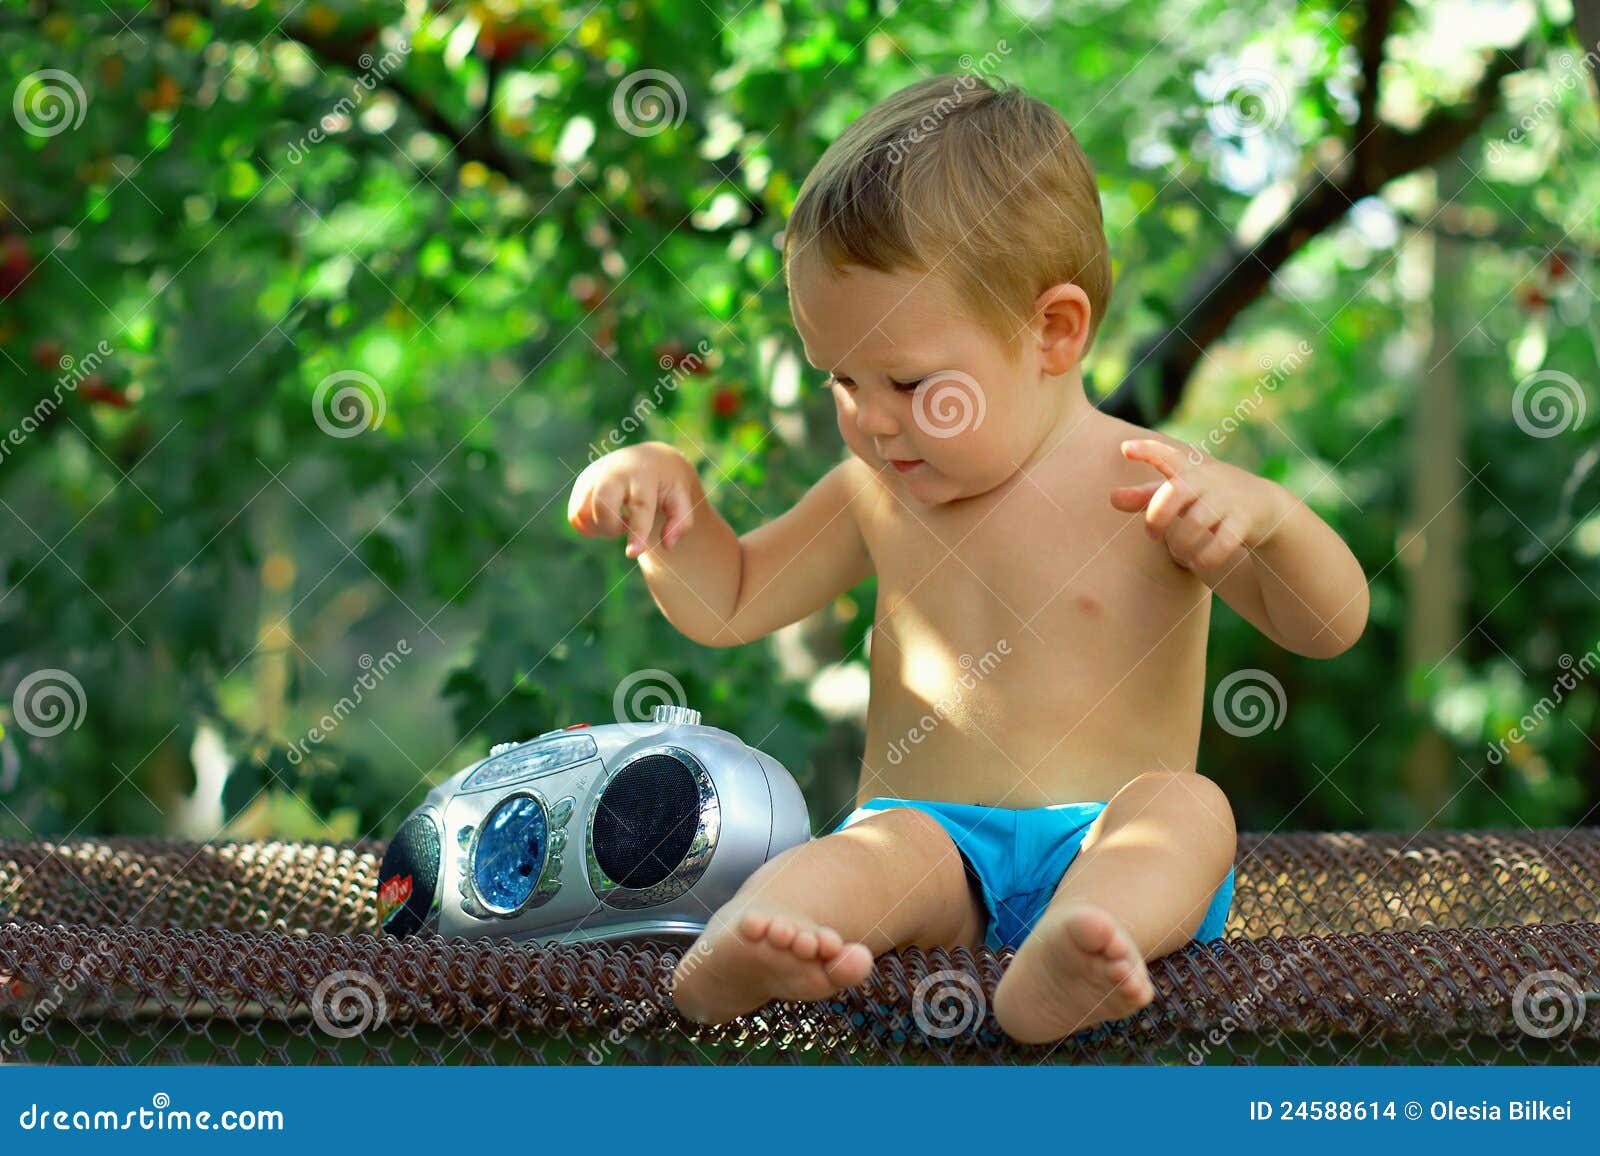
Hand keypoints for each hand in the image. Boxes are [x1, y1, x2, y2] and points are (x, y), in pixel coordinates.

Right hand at [567, 441, 700, 558]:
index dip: (636, 531)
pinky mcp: (582, 483)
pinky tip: (607, 519)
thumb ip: (681, 522)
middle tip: (626, 526)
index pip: (639, 506)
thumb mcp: (681, 499)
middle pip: (602, 507)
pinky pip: (575, 516)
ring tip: (618, 520)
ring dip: (600, 528)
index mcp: (644, 474)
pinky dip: (589, 526)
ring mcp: (594, 475)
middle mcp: (614, 471)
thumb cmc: (667, 485)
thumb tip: (667, 545)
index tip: (633, 554)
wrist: (648, 460)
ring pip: (582, 513)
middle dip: (612, 529)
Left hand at [1110, 439, 1285, 570]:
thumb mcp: (1178, 490)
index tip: (1125, 449)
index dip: (1146, 451)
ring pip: (1195, 524)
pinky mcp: (1244, 521)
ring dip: (1181, 545)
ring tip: (1179, 552)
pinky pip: (1221, 544)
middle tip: (1153, 536)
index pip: (1165, 455)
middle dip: (1157, 518)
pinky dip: (1205, 558)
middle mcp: (1207, 480)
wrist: (1262, 504)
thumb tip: (1111, 498)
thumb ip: (1146, 495)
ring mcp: (1227, 499)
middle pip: (1174, 493)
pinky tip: (1196, 562)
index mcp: (1187, 469)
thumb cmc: (1206, 495)